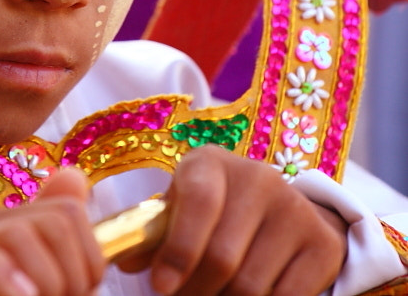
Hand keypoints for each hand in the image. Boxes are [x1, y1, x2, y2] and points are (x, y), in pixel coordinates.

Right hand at [0, 167, 104, 295]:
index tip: (83, 294)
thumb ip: (57, 241)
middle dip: (71, 276)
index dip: (90, 260)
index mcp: (6, 223)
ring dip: (45, 283)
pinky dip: (3, 279)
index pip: (67, 212)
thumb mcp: (41, 283)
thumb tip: (73, 175)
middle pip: (52, 221)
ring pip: (17, 235)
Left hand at [118, 145, 348, 294]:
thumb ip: (153, 235)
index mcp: (211, 163)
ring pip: (251, 286)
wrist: (280, 205)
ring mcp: (295, 209)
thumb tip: (124, 262)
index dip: (178, 251)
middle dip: (195, 292)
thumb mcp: (181, 206)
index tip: (161, 287)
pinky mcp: (322, 244)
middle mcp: (257, 178)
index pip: (197, 204)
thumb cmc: (213, 207)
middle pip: (223, 258)